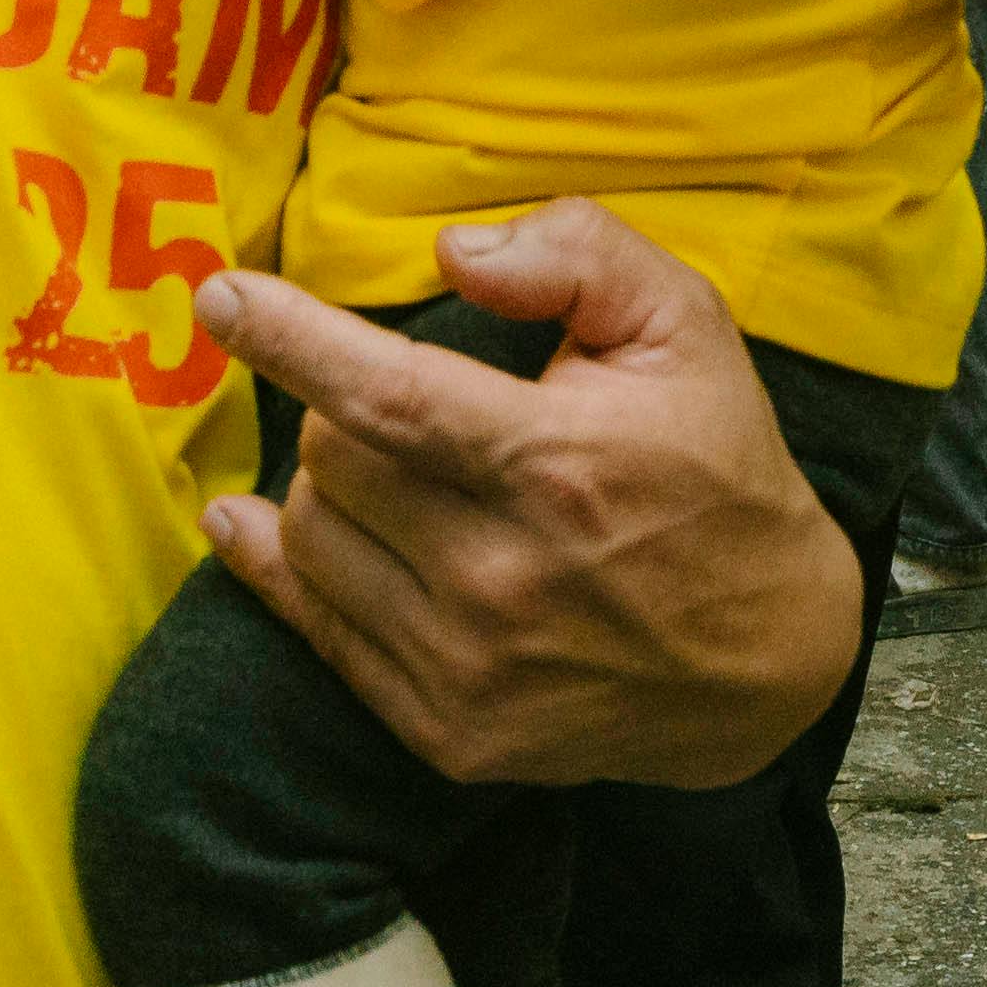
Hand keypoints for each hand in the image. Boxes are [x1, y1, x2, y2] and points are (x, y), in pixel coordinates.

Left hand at [198, 198, 863, 787]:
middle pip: (333, 460)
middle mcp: (503, 577)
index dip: (288, 338)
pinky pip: (317, 631)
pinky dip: (281, 567)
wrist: (768, 659)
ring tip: (393, 473)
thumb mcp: (685, 324)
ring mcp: (469, 669)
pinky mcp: (448, 734)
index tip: (218, 295)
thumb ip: (576, 254)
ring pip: (313, 540)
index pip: (385, 392)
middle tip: (401, 406)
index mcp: (557, 465)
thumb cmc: (717, 466)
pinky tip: (257, 526)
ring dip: (329, 488)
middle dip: (345, 410)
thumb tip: (452, 252)